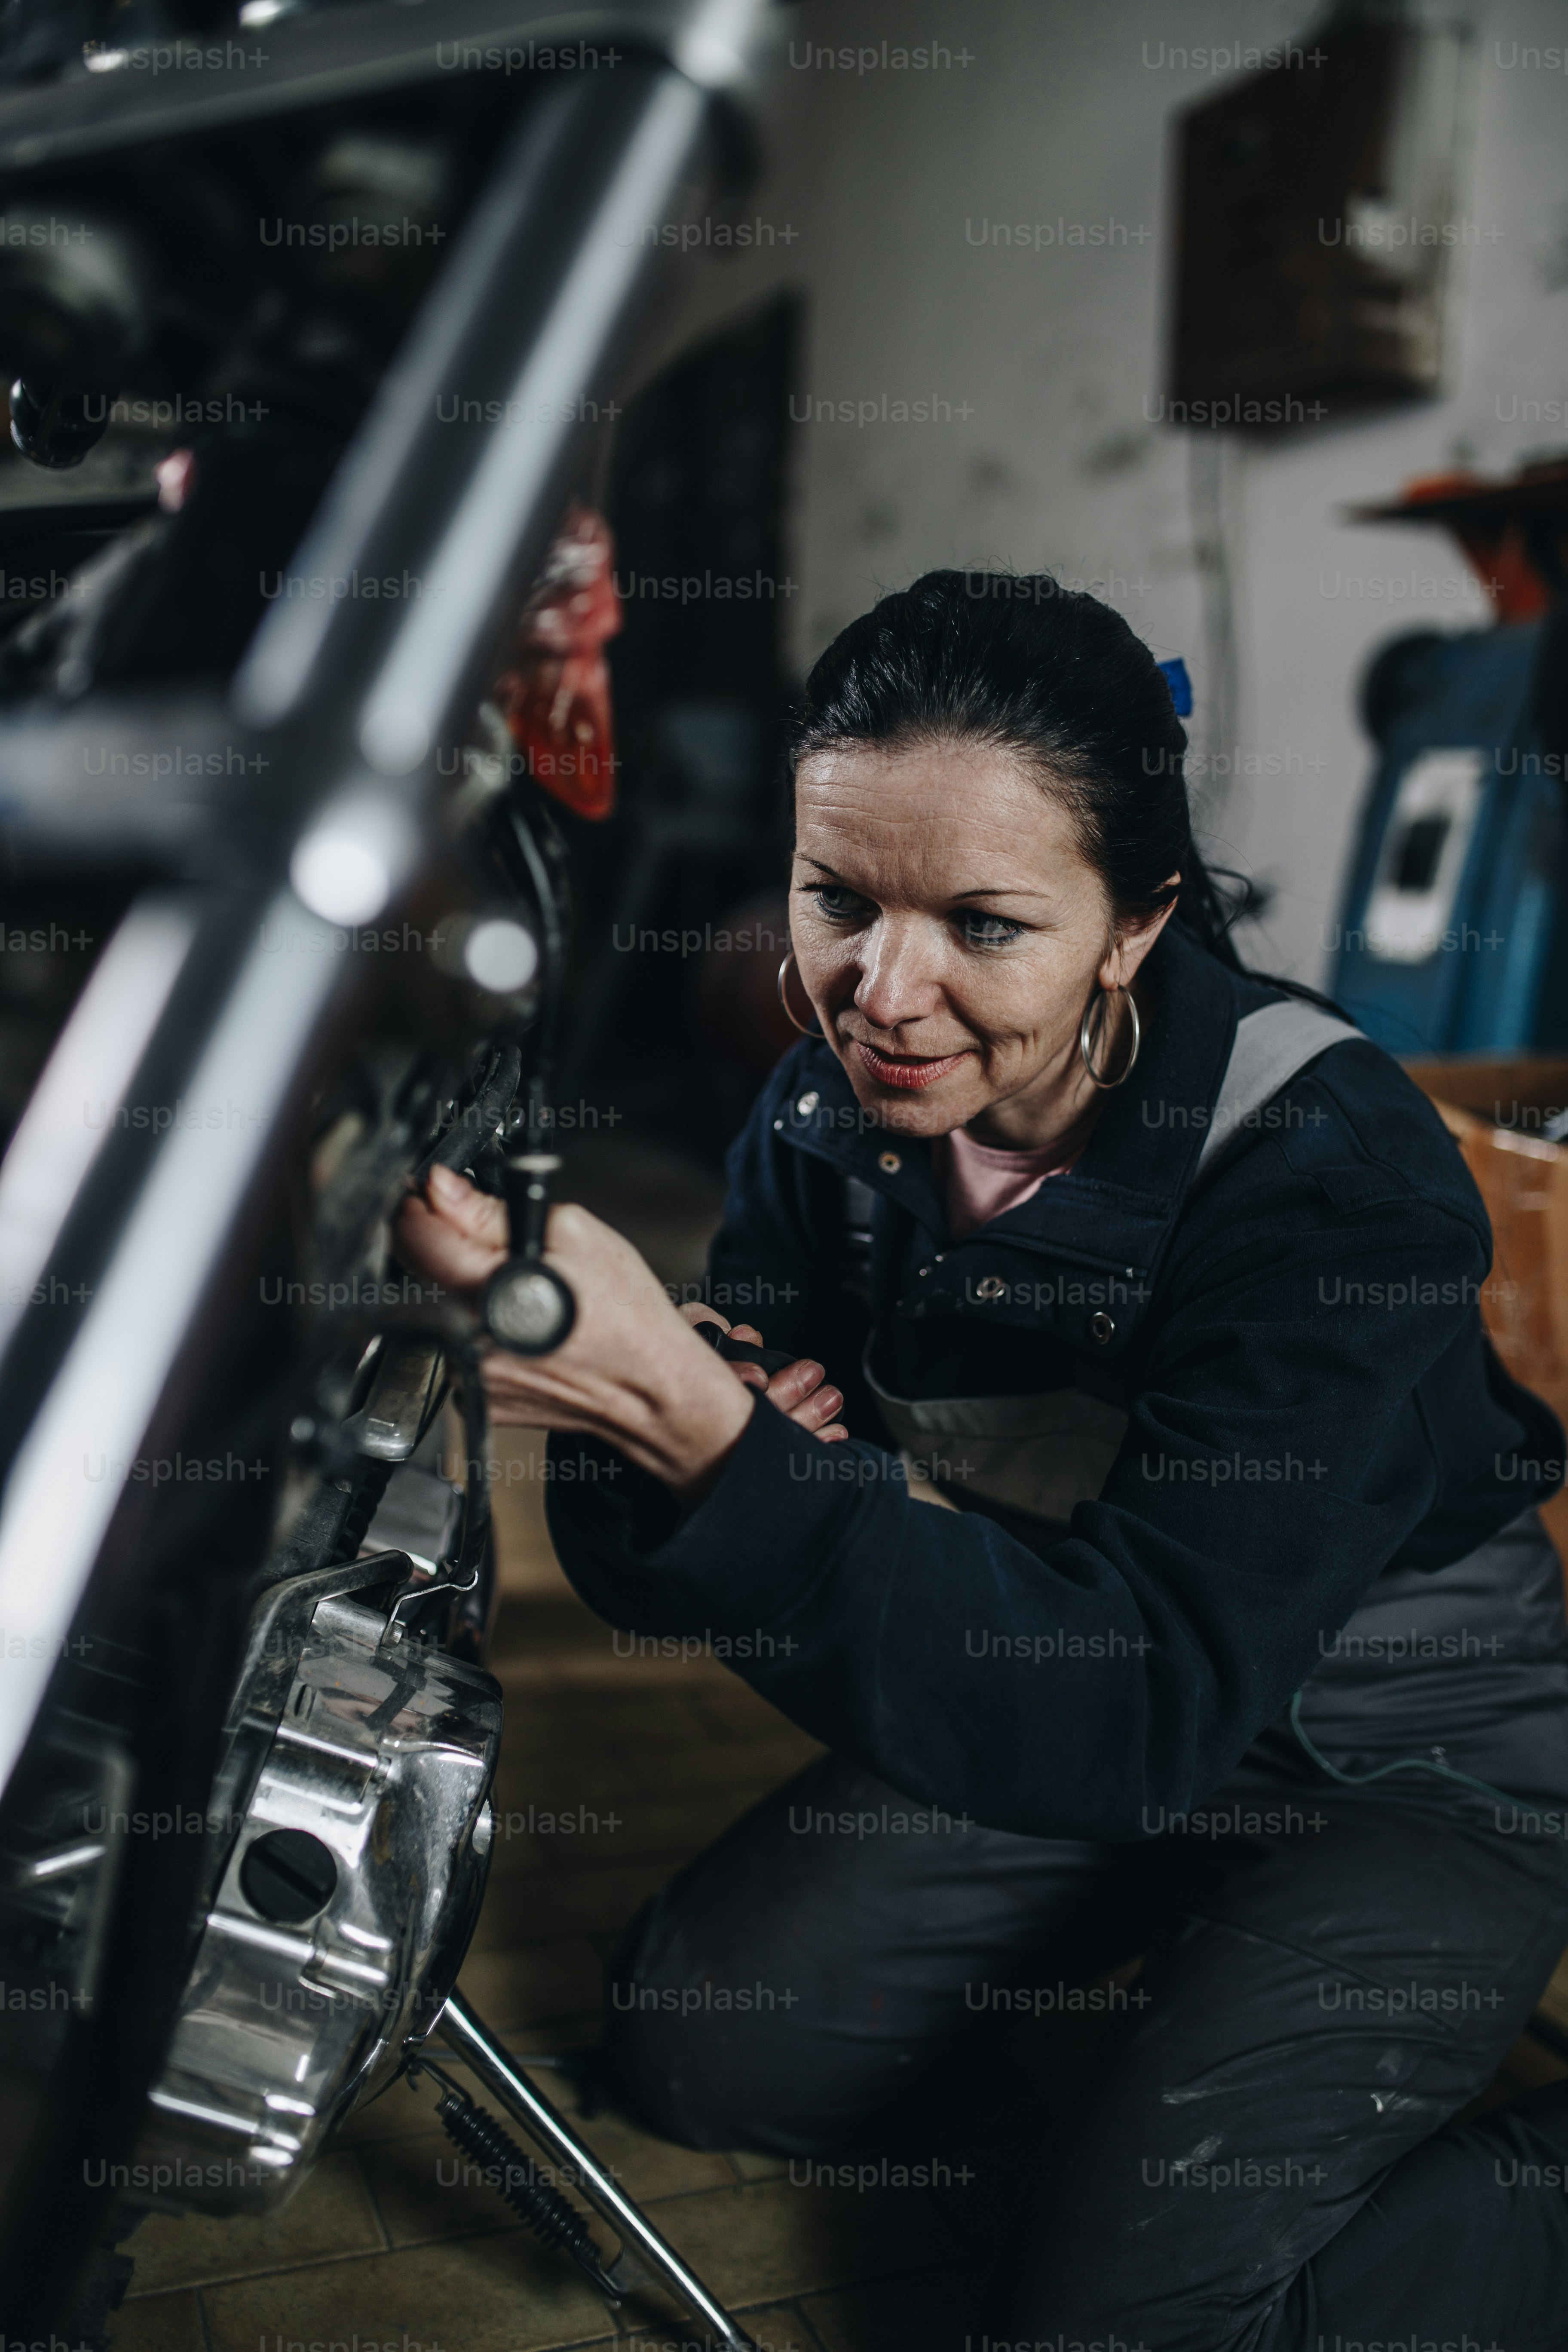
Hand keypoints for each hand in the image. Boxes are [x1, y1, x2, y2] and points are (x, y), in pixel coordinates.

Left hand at [392, 1166, 819, 1495]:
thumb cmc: (626, 1314)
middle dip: (445, 1244)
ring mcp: (466, 1376)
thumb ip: (490, 1210)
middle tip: (492, 1241)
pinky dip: (475, 1327)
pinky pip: (453, 1345)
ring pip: (435, 1309)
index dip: (420, 1203)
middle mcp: (467, 1342)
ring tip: (517, 1290)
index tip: (435, 1194)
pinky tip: (517, 1324)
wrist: (652, 1387)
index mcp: (488, 1293)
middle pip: (418, 1272)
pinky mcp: (472, 1398)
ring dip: (461, 1288)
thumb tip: (442, 1188)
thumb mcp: (570, 1233)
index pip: (412, 1235)